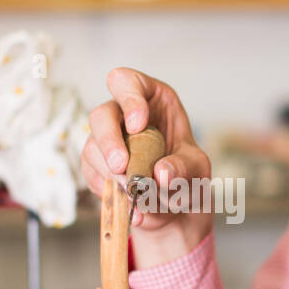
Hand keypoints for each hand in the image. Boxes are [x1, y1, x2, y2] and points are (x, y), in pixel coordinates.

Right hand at [81, 68, 212, 246]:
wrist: (175, 206)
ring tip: (136, 195)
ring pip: (92, 148)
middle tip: (123, 167)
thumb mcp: (197, 168)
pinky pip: (91, 175)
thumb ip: (184, 167)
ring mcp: (106, 140)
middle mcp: (122, 115)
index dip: (128, 99)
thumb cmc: (186, 173)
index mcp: (150, 99)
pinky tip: (130, 205)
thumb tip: (161, 174)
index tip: (138, 125)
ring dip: (112, 174)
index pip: (127, 82)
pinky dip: (110, 192)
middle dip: (109, 142)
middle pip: (101, 115)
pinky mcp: (96, 166)